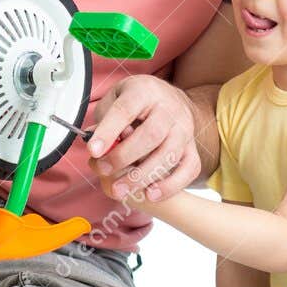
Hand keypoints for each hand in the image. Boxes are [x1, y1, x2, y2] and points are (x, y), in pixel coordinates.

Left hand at [86, 75, 199, 203]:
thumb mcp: (115, 99)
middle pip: (151, 134)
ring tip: (120, 190)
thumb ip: (104, 120)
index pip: (125, 110)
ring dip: (143, 176)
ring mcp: (184, 129)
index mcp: (144, 92)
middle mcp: (169, 109)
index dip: (108, 131)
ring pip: (169, 154)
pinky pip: (189, 169)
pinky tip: (150, 194)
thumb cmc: (137, 102)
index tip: (93, 150)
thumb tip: (95, 145)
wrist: (170, 100)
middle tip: (103, 170)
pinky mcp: (193, 147)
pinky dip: (171, 185)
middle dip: (124, 157)